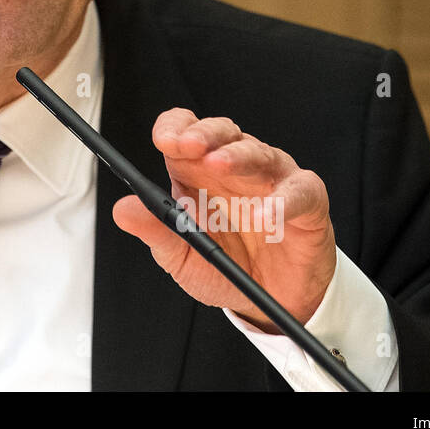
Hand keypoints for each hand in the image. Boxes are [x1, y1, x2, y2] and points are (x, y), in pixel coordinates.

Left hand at [111, 108, 335, 331]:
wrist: (272, 300)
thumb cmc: (226, 267)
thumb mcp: (182, 256)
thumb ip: (156, 232)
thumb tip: (122, 210)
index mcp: (199, 173)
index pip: (186, 132)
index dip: (175, 128)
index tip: (163, 141)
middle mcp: (235, 167)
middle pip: (221, 133)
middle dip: (203, 134)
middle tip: (186, 145)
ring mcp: (272, 180)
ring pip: (257, 152)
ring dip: (237, 156)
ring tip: (218, 165)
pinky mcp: (306, 201)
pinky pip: (299, 190)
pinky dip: (281, 201)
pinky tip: (264, 215)